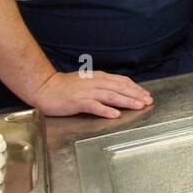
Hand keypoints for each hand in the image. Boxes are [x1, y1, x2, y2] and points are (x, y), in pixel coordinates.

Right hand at [31, 71, 153, 118]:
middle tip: (148, 101)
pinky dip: (105, 110)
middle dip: (136, 95)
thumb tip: (119, 90)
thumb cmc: (65, 86)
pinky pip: (94, 106)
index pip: (122, 81)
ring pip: (111, 96)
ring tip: (138, 106)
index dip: (135, 88)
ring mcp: (86, 92)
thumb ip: (102, 84)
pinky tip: (115, 115)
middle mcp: (95, 83)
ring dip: (126, 101)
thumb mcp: (87, 81)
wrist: (44, 87)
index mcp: (98, 77)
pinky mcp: (77, 102)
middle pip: (120, 88)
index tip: (146, 95)